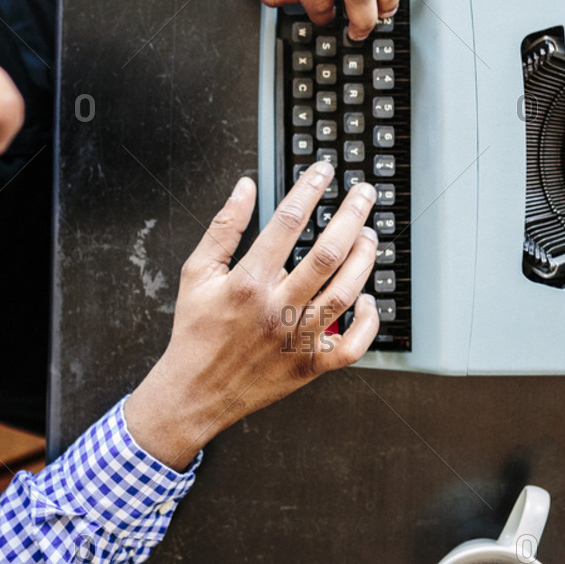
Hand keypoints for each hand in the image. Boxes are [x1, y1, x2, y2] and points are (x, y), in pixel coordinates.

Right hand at [124, 161, 378, 470]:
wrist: (194, 392)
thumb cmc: (196, 332)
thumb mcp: (197, 273)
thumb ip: (223, 228)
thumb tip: (245, 187)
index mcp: (248, 282)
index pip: (288, 222)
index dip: (310, 189)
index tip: (323, 171)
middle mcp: (277, 309)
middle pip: (328, 254)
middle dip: (352, 216)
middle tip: (364, 194)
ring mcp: (296, 339)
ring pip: (345, 294)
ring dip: (364, 260)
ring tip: (370, 236)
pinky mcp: (309, 366)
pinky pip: (352, 346)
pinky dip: (368, 322)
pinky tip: (369, 300)